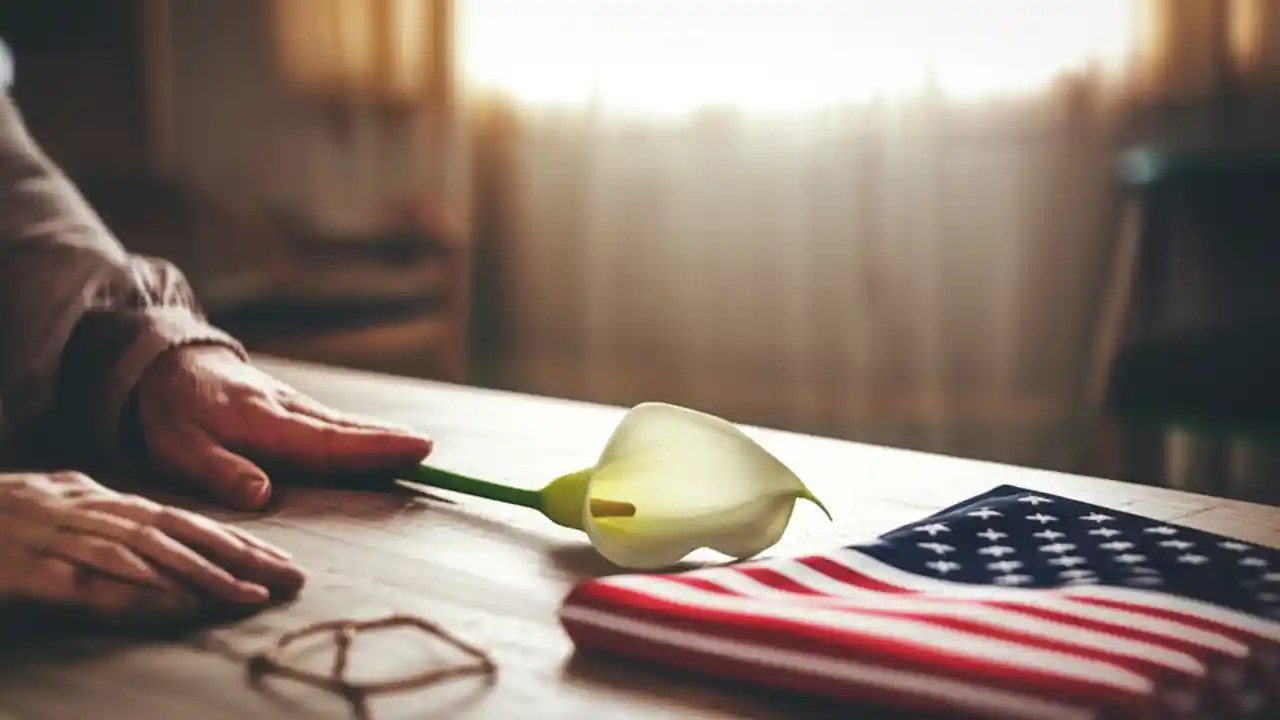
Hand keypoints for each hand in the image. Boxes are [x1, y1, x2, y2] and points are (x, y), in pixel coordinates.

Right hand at [0, 471, 302, 622]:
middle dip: (242, 558)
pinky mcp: (36, 572)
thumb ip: (109, 510)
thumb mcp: (61, 498)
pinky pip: (96, 585)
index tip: (283, 563)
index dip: (239, 542)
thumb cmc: (3, 510)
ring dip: (203, 576)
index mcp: (108, 503)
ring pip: (150, 557)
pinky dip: (139, 594)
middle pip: (184, 536)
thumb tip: (159, 518)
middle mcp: (98, 516)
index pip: (189, 522)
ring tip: (247, 595)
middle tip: (291, 579)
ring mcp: (68, 541)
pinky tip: (176, 605)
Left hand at [134, 346, 432, 508]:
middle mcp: (288, 410)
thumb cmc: (173, 412)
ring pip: (344, 423)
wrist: (167, 364)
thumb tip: (263, 495)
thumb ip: (220, 471)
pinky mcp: (292, 407)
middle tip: (428, 448)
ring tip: (417, 446)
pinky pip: (334, 422)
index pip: (327, 440)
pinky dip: (363, 430)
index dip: (371, 447)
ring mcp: (293, 405)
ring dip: (381, 435)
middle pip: (346, 428)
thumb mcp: (178, 448)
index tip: (412, 446)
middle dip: (388, 439)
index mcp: (265, 422)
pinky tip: (381, 439)